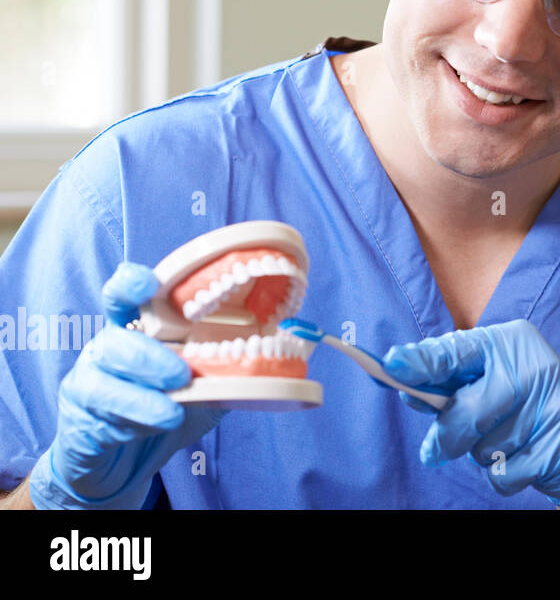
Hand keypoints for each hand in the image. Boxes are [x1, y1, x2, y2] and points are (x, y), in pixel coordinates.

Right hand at [28, 262, 226, 508]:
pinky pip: (102, 413)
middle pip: (114, 339)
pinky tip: (161, 421)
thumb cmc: (167, 408)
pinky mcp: (81, 417)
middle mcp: (108, 348)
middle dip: (148, 355)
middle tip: (182, 374)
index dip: (131, 284)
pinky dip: (136, 418)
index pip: (125, 295)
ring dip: (144, 393)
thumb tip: (293, 340)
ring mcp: (88, 381)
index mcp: (138, 329)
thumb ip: (235, 359)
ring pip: (105, 377)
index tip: (148, 283)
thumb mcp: (207, 381)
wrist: (126, 462)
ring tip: (175, 407)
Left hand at [382, 318, 559, 508]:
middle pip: (465, 411)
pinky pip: (504, 474)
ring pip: (483, 448)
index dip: (423, 361)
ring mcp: (550, 404)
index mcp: (510, 343)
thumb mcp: (492, 382)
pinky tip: (525, 460)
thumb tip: (405, 387)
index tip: (391, 364)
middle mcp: (533, 366)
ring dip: (484, 456)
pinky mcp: (559, 444)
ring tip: (509, 443)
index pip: (458, 351)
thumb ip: (452, 384)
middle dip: (446, 437)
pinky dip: (505, 476)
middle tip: (434, 451)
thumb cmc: (526, 407)